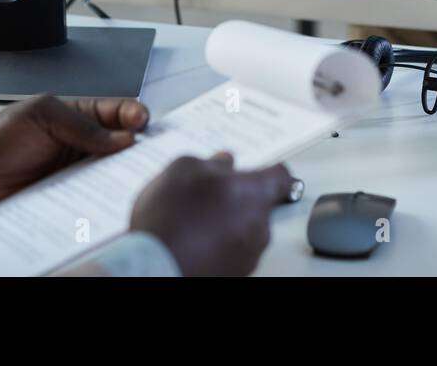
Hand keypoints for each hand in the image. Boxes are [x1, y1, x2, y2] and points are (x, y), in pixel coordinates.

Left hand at [0, 95, 148, 209]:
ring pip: (114, 173)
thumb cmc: (2, 136)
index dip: (135, 116)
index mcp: (83, 115)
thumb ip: (82, 124)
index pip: (120, 113)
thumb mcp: (43, 115)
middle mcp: (87, 144)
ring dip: (122, 176)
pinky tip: (108, 199)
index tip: (141, 123)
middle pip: (124, 146)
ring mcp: (80, 172)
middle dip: (137, 149)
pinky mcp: (71, 197)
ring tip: (128, 178)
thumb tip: (122, 138)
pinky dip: (104, 199)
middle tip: (145, 154)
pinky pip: (94, 198)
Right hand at [130, 153, 292, 275]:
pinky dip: (219, 245)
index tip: (262, 171)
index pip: (280, 176)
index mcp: (253, 192)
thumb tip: (223, 162)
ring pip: (245, 229)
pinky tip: (193, 240)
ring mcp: (250, 253)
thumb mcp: (183, 168)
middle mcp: (260, 225)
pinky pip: (233, 251)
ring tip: (194, 221)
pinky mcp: (237, 273)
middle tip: (209, 196)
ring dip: (227, 222)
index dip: (269, 171)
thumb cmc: (169, 218)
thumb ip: (212, 162)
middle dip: (237, 198)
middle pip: (258, 204)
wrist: (155, 265)